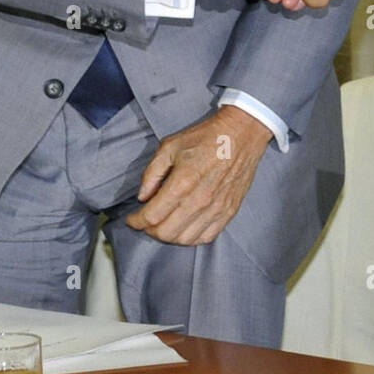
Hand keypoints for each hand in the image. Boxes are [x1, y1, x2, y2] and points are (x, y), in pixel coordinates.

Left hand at [127, 106, 271, 244]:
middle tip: (147, 221)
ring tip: (165, 224)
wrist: (242, 133)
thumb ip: (152, 173)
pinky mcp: (229, 211)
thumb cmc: (206, 137)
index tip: (132, 219)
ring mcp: (216, 208)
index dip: (136, 221)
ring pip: (185, 239)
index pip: (152, 216)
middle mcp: (199, 200)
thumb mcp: (170, 146)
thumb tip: (143, 197)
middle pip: (166, 233)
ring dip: (170, 235)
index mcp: (182, 182)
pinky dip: (191, 237)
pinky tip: (185, 227)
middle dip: (150, 230)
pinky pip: (206, 237)